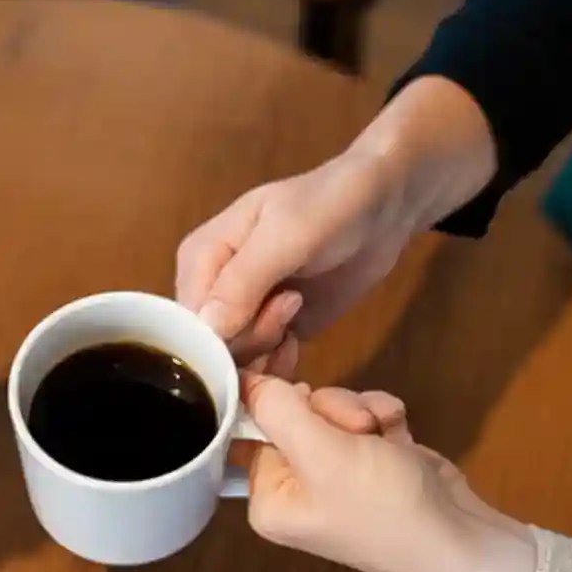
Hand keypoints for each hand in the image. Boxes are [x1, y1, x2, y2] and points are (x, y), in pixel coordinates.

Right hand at [176, 150, 411, 368]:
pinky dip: (279, 362)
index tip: (272, 312)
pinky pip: (260, 364)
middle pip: (211, 343)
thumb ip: (242, 283)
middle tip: (291, 304)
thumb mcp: (285, 236)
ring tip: (297, 309)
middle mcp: (211, 287)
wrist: (382, 208)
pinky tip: (297, 339)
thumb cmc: (329, 207)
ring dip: (268, 348)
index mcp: (199, 257)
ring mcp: (241, 311)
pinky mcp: (270, 329)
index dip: (222, 334)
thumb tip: (206, 331)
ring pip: (236, 358)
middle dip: (251, 339)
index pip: (190, 318)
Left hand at [242, 374, 536, 571]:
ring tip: (382, 432)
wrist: (465, 538)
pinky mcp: (371, 457)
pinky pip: (362, 414)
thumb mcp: (322, 454)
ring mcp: (335, 471)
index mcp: (269, 499)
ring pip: (330, 408)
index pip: (248, 432)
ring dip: (360, 410)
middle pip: (292, 414)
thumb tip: (242, 380)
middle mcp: (295, 486)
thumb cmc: (382, 503)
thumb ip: (277, 411)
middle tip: (356, 428)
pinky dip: (383, 416)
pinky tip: (400, 431)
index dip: (268, 398)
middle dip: (329, 409)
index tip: (284, 371)